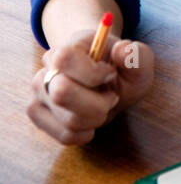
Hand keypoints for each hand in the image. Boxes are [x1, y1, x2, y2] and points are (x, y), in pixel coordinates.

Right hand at [28, 28, 154, 145]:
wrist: (105, 80)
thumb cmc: (121, 69)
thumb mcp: (138, 60)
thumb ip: (135, 55)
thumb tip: (122, 50)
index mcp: (68, 47)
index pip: (64, 59)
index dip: (93, 72)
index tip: (111, 73)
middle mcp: (46, 69)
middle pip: (61, 93)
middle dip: (97, 103)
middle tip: (110, 96)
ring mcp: (39, 94)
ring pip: (67, 120)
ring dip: (95, 118)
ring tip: (102, 106)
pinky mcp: (38, 115)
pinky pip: (64, 136)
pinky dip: (85, 133)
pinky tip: (91, 120)